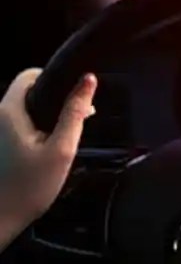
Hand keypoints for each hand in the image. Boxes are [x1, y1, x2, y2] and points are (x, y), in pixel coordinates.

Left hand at [0, 69, 96, 249]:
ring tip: (62, 140)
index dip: (55, 80)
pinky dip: (33, 130)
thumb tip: (88, 80)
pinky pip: (16, 126)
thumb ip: (74, 113)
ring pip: (22, 110)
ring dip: (44, 117)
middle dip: (53, 101)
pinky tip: (45, 151)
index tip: (75, 99)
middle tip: (76, 122)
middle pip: (26, 92)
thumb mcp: (61, 149)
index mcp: (8, 111)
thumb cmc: (28, 188)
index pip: (29, 75)